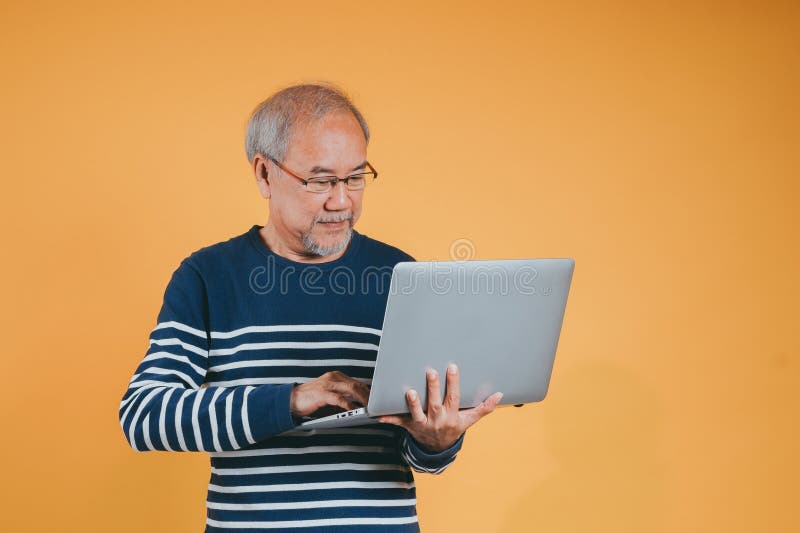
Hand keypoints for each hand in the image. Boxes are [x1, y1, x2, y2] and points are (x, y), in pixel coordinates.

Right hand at [290, 371, 369, 417]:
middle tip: (376, 405)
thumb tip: (358, 407)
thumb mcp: (329, 396)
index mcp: (336, 376)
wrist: (291, 400)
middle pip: (356, 384)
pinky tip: (354, 410)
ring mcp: (327, 384)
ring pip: (351, 389)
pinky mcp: (322, 393)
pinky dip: (348, 404)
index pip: (356, 382)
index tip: (375, 400)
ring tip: (368, 407)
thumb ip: (343, 399)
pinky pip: (339, 398)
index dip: (367, 391)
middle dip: (368, 395)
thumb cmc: (311, 400)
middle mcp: (333, 377)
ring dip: (362, 399)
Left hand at [379, 364, 502, 451]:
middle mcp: (437, 420)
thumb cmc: (453, 429)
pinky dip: (389, 419)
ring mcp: (422, 424)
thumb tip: (500, 395)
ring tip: (410, 391)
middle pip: (435, 404)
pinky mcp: (409, 426)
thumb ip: (484, 408)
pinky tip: (378, 414)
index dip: (453, 383)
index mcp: (452, 416)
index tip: (452, 367)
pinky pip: (398, 422)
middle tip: (431, 372)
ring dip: (413, 404)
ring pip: (417, 414)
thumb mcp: (469, 420)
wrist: (438, 450)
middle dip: (433, 389)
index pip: (453, 398)